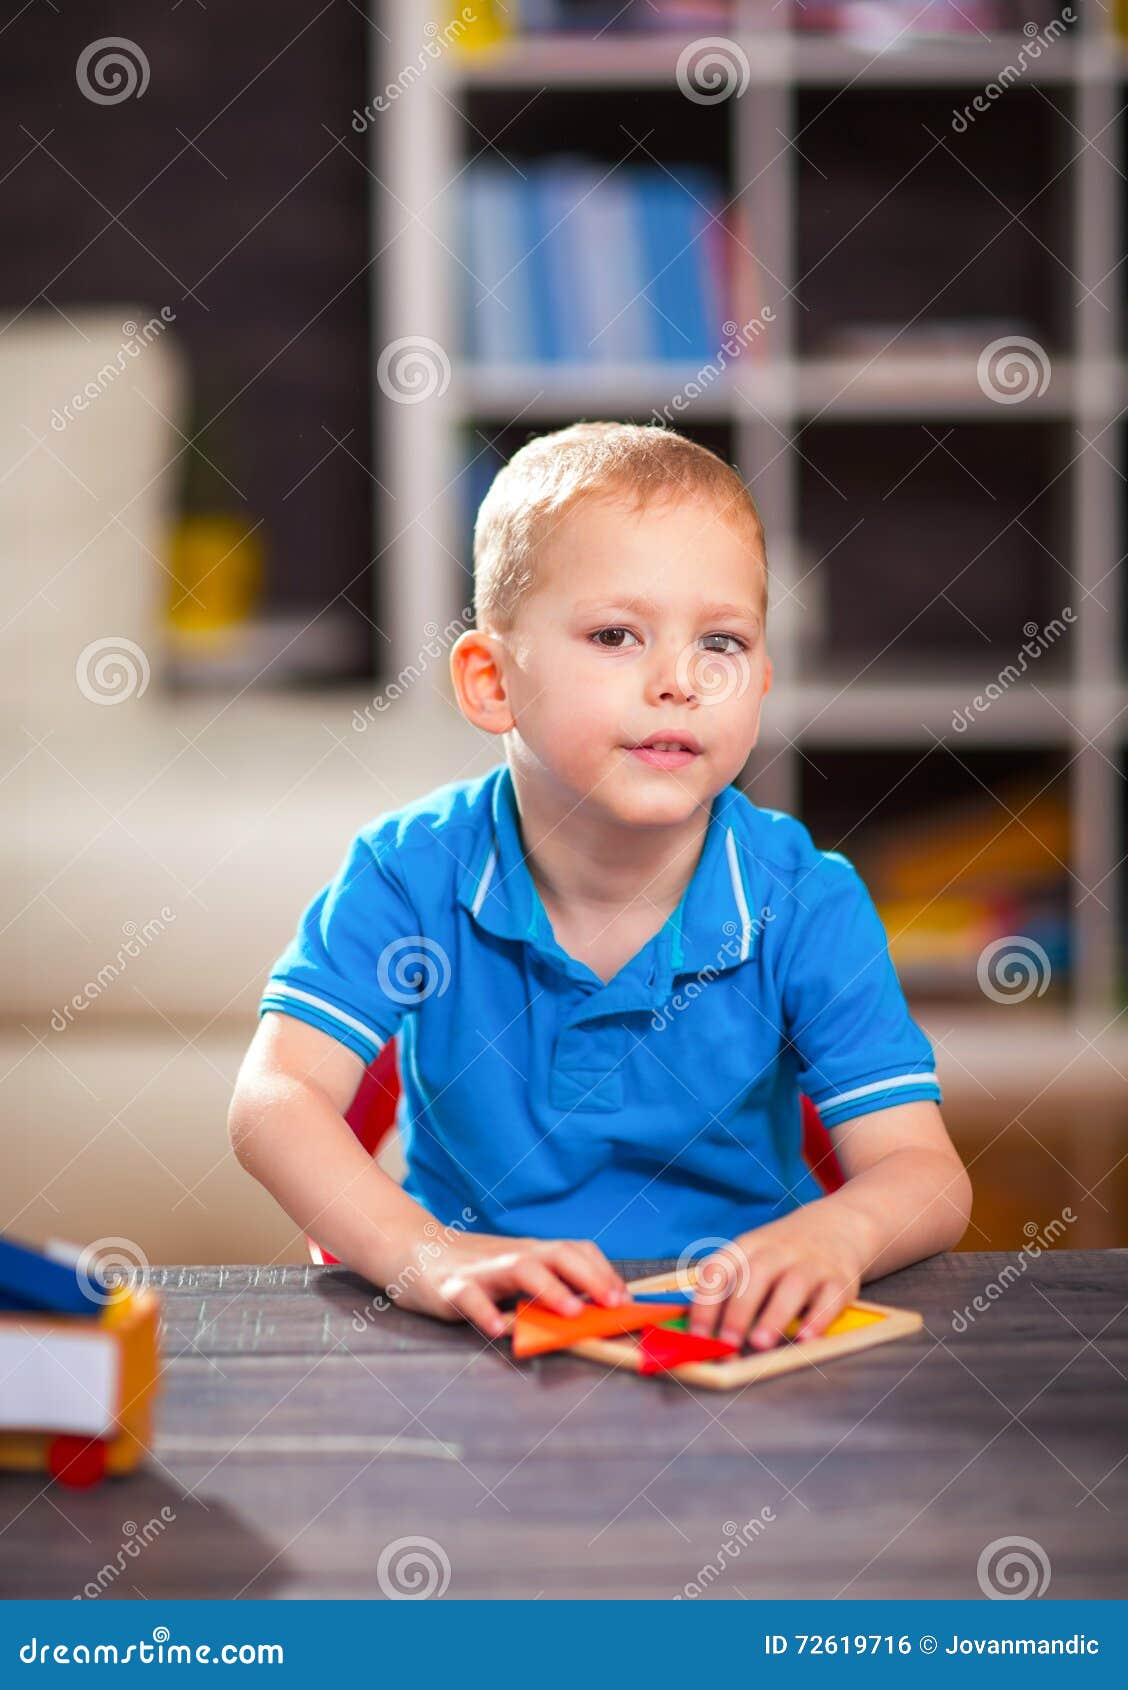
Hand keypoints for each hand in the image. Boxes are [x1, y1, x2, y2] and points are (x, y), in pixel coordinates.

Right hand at [387, 1227, 629, 1338]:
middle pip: (557, 1255)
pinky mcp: (451, 1287)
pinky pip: (471, 1297)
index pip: (576, 1251)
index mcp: (532, 1253)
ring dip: (549, 1288)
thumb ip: (548, 1288)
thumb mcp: (516, 1272)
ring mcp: (482, 1270)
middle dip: (590, 1277)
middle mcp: (513, 1256)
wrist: (416, 1250)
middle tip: (614, 1304)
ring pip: (519, 1269)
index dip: (604, 1272)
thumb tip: (594, 1315)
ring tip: (571, 1312)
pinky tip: (502, 1331)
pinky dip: (486, 1312)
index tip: (628, 1299)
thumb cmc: (477, 1270)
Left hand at [686, 1208, 864, 1351]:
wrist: (838, 1225)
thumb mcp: (751, 1256)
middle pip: (755, 1276)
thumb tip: (700, 1334)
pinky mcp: (840, 1280)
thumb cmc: (783, 1253)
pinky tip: (805, 1338)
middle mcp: (778, 1251)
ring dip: (775, 1315)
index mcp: (747, 1247)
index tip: (698, 1336)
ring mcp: (811, 1263)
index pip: (718, 1270)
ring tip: (760, 1343)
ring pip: (793, 1286)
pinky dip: (818, 1319)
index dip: (704, 1303)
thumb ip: (728, 1289)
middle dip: (738, 1311)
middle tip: (727, 1342)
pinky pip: (830, 1298)